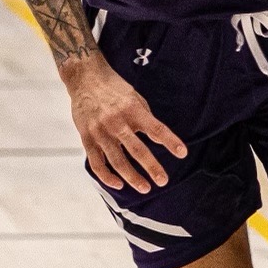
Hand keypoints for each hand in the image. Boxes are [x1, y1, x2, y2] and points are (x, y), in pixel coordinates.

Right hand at [63, 56, 186, 192]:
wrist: (84, 78)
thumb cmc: (114, 88)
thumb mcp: (134, 97)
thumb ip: (145, 118)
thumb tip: (159, 138)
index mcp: (132, 109)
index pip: (155, 128)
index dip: (170, 141)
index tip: (182, 153)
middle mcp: (116, 122)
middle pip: (137, 150)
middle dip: (151, 167)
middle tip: (163, 181)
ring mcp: (100, 132)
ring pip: (117, 161)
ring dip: (132, 177)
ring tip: (145, 188)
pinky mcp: (86, 138)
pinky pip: (96, 163)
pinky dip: (107, 177)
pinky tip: (118, 184)